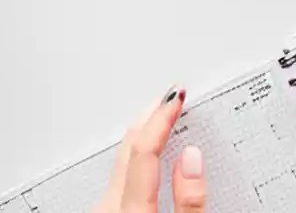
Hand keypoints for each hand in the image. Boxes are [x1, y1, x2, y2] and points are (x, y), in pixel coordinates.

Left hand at [96, 87, 206, 212]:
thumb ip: (190, 202)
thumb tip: (192, 158)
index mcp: (132, 209)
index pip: (145, 149)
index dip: (163, 116)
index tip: (177, 95)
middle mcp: (110, 206)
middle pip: (128, 148)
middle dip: (151, 116)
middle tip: (170, 94)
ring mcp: (103, 210)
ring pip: (121, 159)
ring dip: (141, 133)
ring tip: (159, 114)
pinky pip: (118, 173)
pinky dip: (134, 153)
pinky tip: (143, 147)